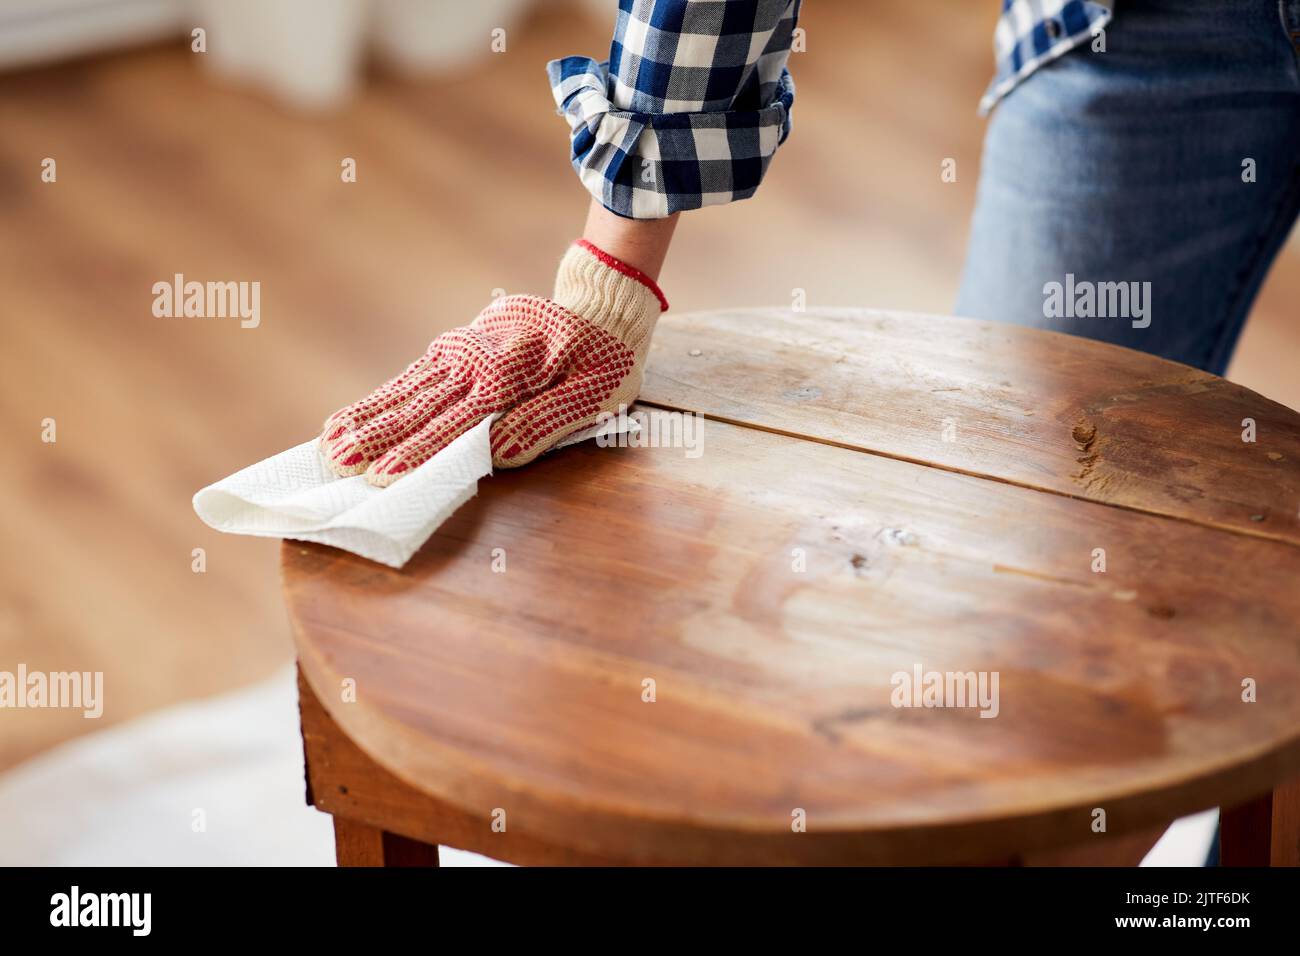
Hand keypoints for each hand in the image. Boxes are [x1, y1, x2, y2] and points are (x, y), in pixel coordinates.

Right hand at [319, 241, 666, 484]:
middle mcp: (478, 360)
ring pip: (407, 389)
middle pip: (420, 406)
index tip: (382, 476)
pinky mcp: (457, 348)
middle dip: (375, 437)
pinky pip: (414, 376)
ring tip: (328, 443)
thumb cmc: (604, 359)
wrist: (599, 306)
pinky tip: (353, 416)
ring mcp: (463, 351)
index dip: (418, 452)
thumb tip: (496, 452)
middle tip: (335, 464)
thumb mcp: (596, 394)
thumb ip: (544, 422)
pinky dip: (382, 397)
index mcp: (511, 373)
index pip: (456, 423)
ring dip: (367, 417)